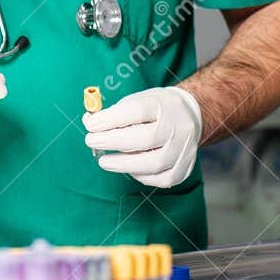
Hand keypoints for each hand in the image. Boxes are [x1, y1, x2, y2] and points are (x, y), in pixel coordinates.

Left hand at [84, 86, 203, 187]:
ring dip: (124, 164)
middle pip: (145, 139)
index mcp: (164, 104)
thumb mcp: (137, 100)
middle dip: (113, 142)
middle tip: (91, 142)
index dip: (111, 119)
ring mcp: (185, 149)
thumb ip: (114, 112)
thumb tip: (89, 123)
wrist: (190, 114)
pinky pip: (162, 179)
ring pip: (154, 163)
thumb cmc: (156, 108)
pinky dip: (142, 176)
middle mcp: (178, 126)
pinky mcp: (185, 167)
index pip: (137, 111)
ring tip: (104, 161)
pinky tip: (129, 169)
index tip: (91, 125)